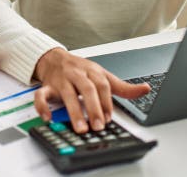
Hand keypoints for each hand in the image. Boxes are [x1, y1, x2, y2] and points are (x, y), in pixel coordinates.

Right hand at [33, 48, 149, 133]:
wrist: (54, 58)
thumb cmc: (80, 70)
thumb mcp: (102, 75)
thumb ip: (122, 86)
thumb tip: (145, 89)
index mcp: (92, 71)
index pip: (102, 85)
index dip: (107, 101)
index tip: (109, 118)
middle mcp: (77, 74)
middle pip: (87, 88)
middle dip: (94, 107)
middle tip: (98, 126)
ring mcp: (61, 79)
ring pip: (67, 93)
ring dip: (74, 111)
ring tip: (81, 128)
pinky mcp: (47, 86)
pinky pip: (41, 95)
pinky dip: (43, 107)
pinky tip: (48, 118)